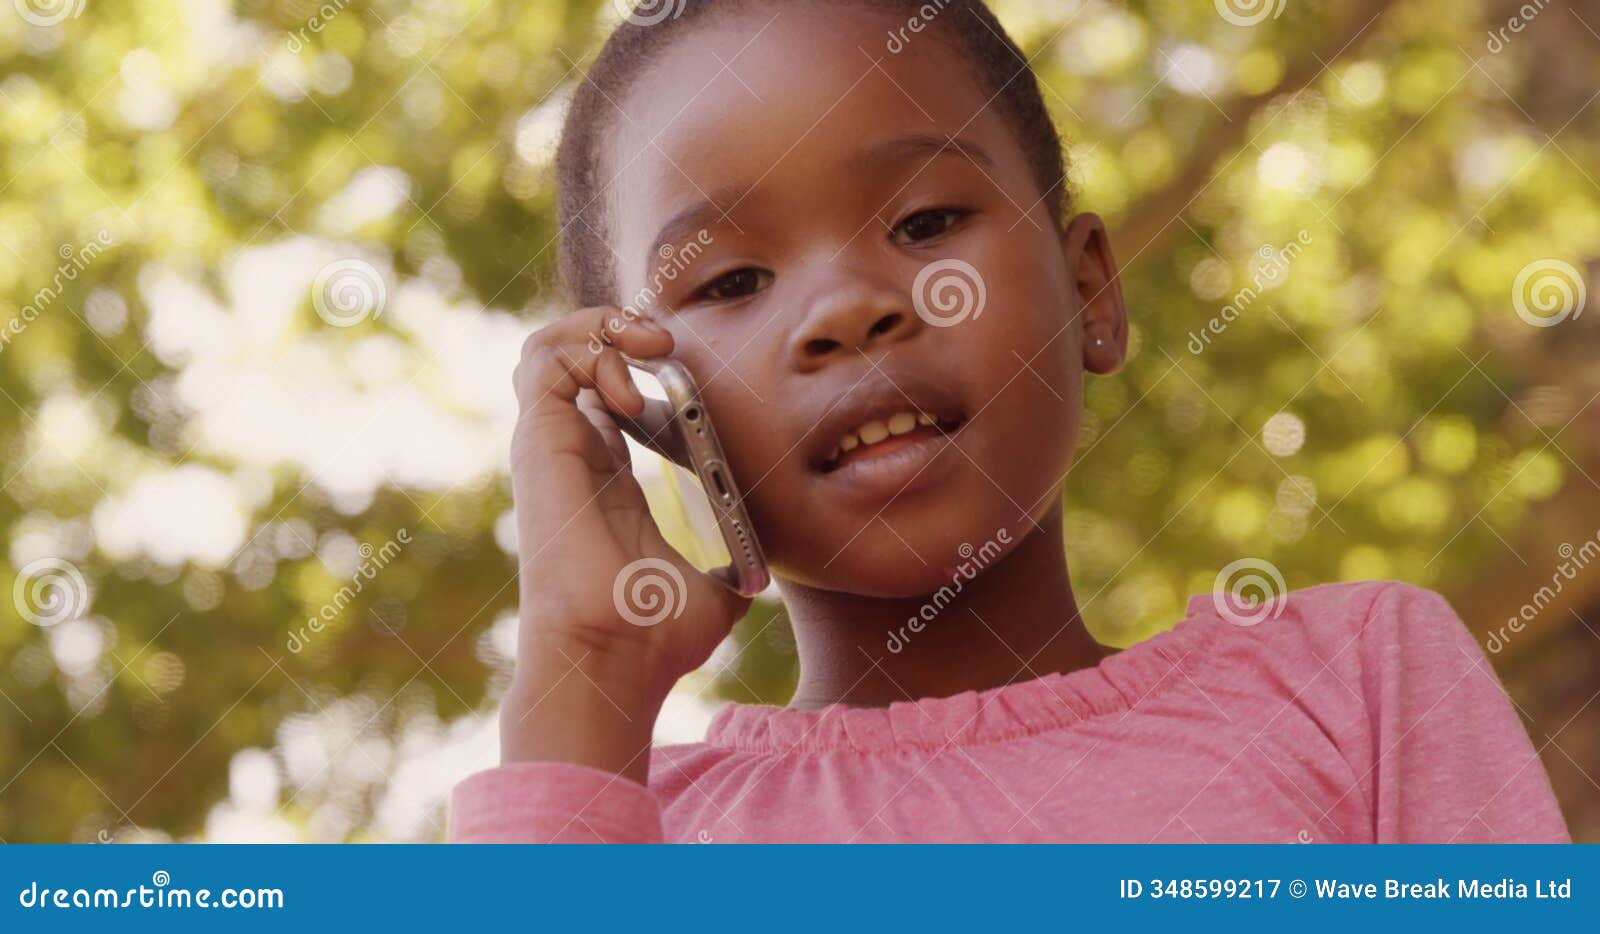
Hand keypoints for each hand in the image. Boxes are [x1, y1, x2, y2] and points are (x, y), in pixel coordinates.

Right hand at [501, 306, 753, 779]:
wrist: (617, 654)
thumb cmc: (657, 636)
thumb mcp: (720, 583)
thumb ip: (738, 555)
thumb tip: (773, 558)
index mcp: (608, 478)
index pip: (611, 395)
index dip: (646, 364)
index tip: (690, 368)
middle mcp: (572, 454)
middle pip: (576, 357)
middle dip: (623, 330)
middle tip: (668, 348)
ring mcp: (551, 445)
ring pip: (550, 346)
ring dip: (604, 328)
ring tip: (650, 349)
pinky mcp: (540, 441)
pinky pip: (544, 359)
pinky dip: (590, 346)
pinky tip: (635, 383)